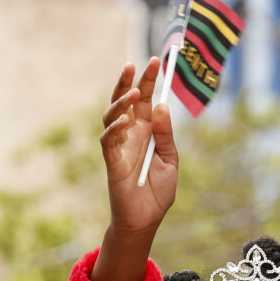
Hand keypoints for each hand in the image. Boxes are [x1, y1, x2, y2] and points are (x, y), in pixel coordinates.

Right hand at [91, 59, 176, 280]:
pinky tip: (124, 120)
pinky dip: (115, 128)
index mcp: (147, 130)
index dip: (149, 80)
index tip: (157, 61)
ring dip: (121, 102)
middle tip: (136, 64)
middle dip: (131, 81)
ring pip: (113, 115)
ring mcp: (119, 145)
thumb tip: (161, 107)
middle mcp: (131, 134)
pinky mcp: (111, 160)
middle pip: (127, 101)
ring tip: (134, 92)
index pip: (146, 100)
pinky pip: (108, 140)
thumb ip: (166, 134)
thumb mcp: (170, 160)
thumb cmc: (158, 192)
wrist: (146, 219)